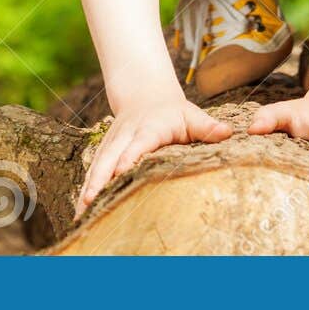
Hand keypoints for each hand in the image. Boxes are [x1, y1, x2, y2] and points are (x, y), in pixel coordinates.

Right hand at [76, 83, 231, 217]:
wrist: (145, 95)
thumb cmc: (174, 112)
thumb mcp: (192, 115)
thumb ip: (208, 127)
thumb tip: (227, 133)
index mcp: (149, 128)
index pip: (139, 142)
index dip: (129, 156)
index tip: (121, 171)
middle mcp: (126, 136)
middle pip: (110, 156)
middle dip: (100, 178)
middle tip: (90, 200)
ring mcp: (112, 143)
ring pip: (98, 166)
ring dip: (88, 189)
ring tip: (81, 214)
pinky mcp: (105, 152)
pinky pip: (93, 171)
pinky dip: (86, 190)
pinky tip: (81, 212)